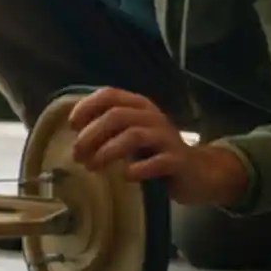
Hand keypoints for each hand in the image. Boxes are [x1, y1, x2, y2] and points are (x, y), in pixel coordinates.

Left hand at [68, 87, 248, 207]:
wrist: (198, 173)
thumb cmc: (155, 152)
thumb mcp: (131, 134)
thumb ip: (109, 129)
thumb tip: (75, 136)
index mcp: (139, 105)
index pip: (109, 94)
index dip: (87, 106)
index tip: (72, 126)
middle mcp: (152, 116)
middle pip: (116, 116)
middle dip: (91, 135)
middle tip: (77, 155)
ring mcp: (167, 137)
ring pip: (133, 135)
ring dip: (107, 151)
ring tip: (93, 166)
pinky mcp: (178, 161)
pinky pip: (156, 162)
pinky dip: (137, 169)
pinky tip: (126, 176)